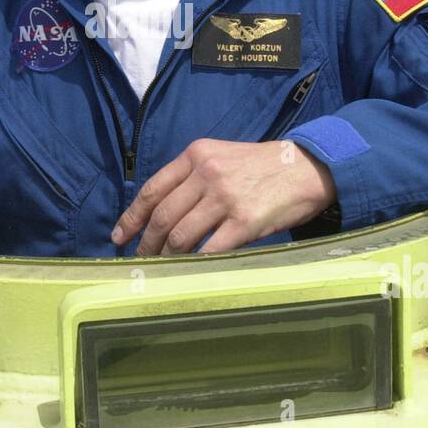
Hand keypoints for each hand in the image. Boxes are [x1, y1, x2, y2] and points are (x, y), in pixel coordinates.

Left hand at [112, 138, 336, 255]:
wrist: (307, 168)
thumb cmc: (262, 166)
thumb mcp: (222, 156)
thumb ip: (192, 177)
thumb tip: (161, 213)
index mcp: (196, 154)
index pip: (152, 190)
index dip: (131, 217)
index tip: (120, 237)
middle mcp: (207, 173)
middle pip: (162, 216)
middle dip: (145, 243)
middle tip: (140, 260)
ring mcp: (225, 197)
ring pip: (180, 235)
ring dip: (166, 257)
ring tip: (162, 268)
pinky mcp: (245, 221)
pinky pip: (209, 250)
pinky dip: (194, 264)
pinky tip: (188, 272)